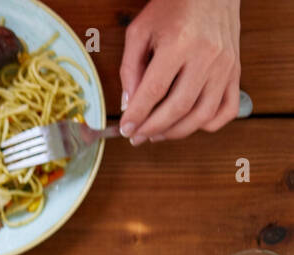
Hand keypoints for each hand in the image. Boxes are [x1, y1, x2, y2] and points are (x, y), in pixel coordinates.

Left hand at [119, 0, 240, 143]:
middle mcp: (207, 56)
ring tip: (156, 135)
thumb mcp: (140, 31)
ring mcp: (225, 66)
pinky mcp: (236, 71)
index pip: (155, 91)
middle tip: (136, 137)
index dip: (138, 115)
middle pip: (179, 107)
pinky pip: (227, 109)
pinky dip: (208, 124)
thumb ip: (130, 68)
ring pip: (203, 114)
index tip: (125, 129)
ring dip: (176, 132)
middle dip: (153, 129)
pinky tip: (187, 124)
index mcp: (180, 44)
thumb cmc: (174, 7)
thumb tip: (128, 104)